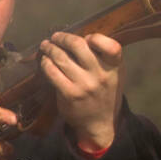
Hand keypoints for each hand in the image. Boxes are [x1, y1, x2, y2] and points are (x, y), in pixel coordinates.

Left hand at [38, 32, 123, 149]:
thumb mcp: (114, 74)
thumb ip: (104, 57)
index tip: (86, 38)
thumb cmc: (105, 93)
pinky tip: (45, 61)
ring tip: (46, 46)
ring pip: (60, 57)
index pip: (111, 46)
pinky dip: (46, 63)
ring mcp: (84, 85)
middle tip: (55, 37)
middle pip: (78, 45)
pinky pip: (52, 72)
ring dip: (49, 48)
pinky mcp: (68, 94)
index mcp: (115, 67)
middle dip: (62, 37)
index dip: (96, 38)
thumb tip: (81, 38)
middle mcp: (101, 75)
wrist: (100, 122)